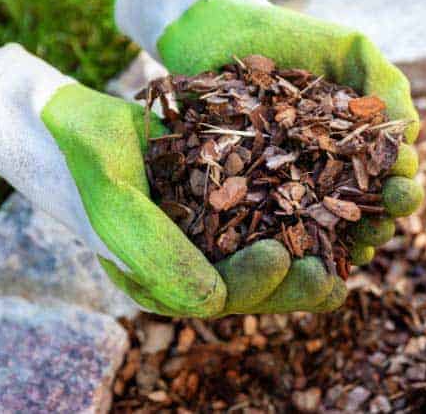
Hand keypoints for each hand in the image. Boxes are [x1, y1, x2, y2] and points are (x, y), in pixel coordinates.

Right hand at [0, 44, 348, 316]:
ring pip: (266, 255)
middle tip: (330, 272)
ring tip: (348, 252)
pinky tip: (336, 208)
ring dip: (307, 256)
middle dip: (294, 283)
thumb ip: (157, 253)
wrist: (77, 122)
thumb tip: (213, 303)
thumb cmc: (89, 160)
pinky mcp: (225, 203)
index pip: (217, 296)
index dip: (255, 282)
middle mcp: (190, 264)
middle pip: (253, 285)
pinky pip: (267, 218)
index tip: (283, 255)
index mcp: (161, 280)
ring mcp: (209, 235)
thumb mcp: (117, 203)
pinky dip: (301, 216)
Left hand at [114, 0, 423, 313]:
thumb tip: (411, 132)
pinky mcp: (247, 196)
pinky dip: (291, 244)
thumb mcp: (349, 49)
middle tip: (383, 221)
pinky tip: (303, 254)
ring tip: (353, 249)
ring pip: (325, 229)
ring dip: (345, 244)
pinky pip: (272, 227)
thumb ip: (386, 83)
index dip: (401, 186)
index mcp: (358, 144)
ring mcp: (288, 187)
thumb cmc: (289, 38)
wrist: (217, 32)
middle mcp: (328, 172)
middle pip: (364, 211)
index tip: (401, 185)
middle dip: (380, 220)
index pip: (391, 176)